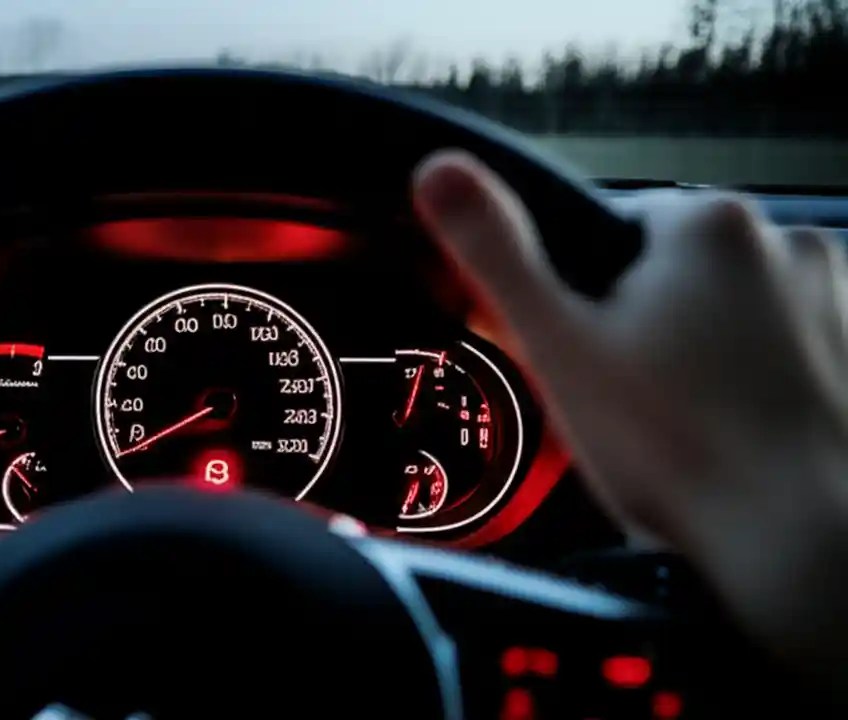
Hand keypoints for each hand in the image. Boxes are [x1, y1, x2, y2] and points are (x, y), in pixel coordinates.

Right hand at [412, 151, 846, 690]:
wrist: (802, 546)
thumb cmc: (682, 452)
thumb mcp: (558, 348)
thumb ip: (497, 254)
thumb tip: (437, 171)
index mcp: (705, 224)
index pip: (613, 231)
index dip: (583, 297)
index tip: (584, 355)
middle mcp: (786, 241)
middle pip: (672, 273)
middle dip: (641, 327)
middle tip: (627, 403)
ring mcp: (834, 299)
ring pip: (725, 314)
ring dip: (700, 353)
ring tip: (683, 427)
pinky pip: (776, 350)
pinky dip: (750, 383)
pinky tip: (732, 436)